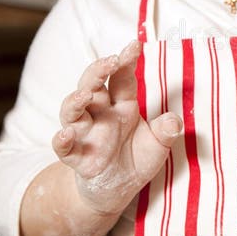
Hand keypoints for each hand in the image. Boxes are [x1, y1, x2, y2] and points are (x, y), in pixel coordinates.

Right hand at [52, 40, 181, 214]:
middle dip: (98, 71)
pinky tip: (67, 133)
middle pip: (93, 86)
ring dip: (76, 100)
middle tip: (110, 60)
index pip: (122, 78)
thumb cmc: (136, 159)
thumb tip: (175, 120)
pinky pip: (63, 147)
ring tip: (85, 94)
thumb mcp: (158, 145)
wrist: (117, 190)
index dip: (126, 61)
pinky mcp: (76, 157)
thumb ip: (166, 131)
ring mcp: (85, 134)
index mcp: (122, 106)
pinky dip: (62, 140)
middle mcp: (100, 115)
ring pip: (72, 111)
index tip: (135, 45)